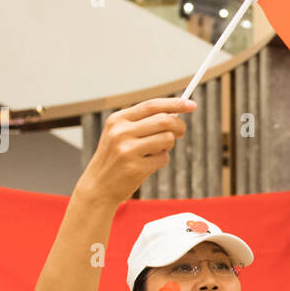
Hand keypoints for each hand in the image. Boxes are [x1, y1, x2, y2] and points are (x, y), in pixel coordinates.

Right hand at [75, 97, 194, 205]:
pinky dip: (161, 161)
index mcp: (117, 119)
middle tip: (181, 132)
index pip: (152, 105)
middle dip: (179, 125)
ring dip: (168, 146)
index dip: (175, 104)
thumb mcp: (120, 134)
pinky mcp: (135, 168)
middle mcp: (121, 132)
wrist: (98, 186)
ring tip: (155, 151)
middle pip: (164, 120)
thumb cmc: (115, 158)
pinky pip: (163, 158)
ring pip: (167, 139)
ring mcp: (127, 150)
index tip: (191, 105)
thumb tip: (176, 115)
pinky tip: (147, 165)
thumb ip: (143, 123)